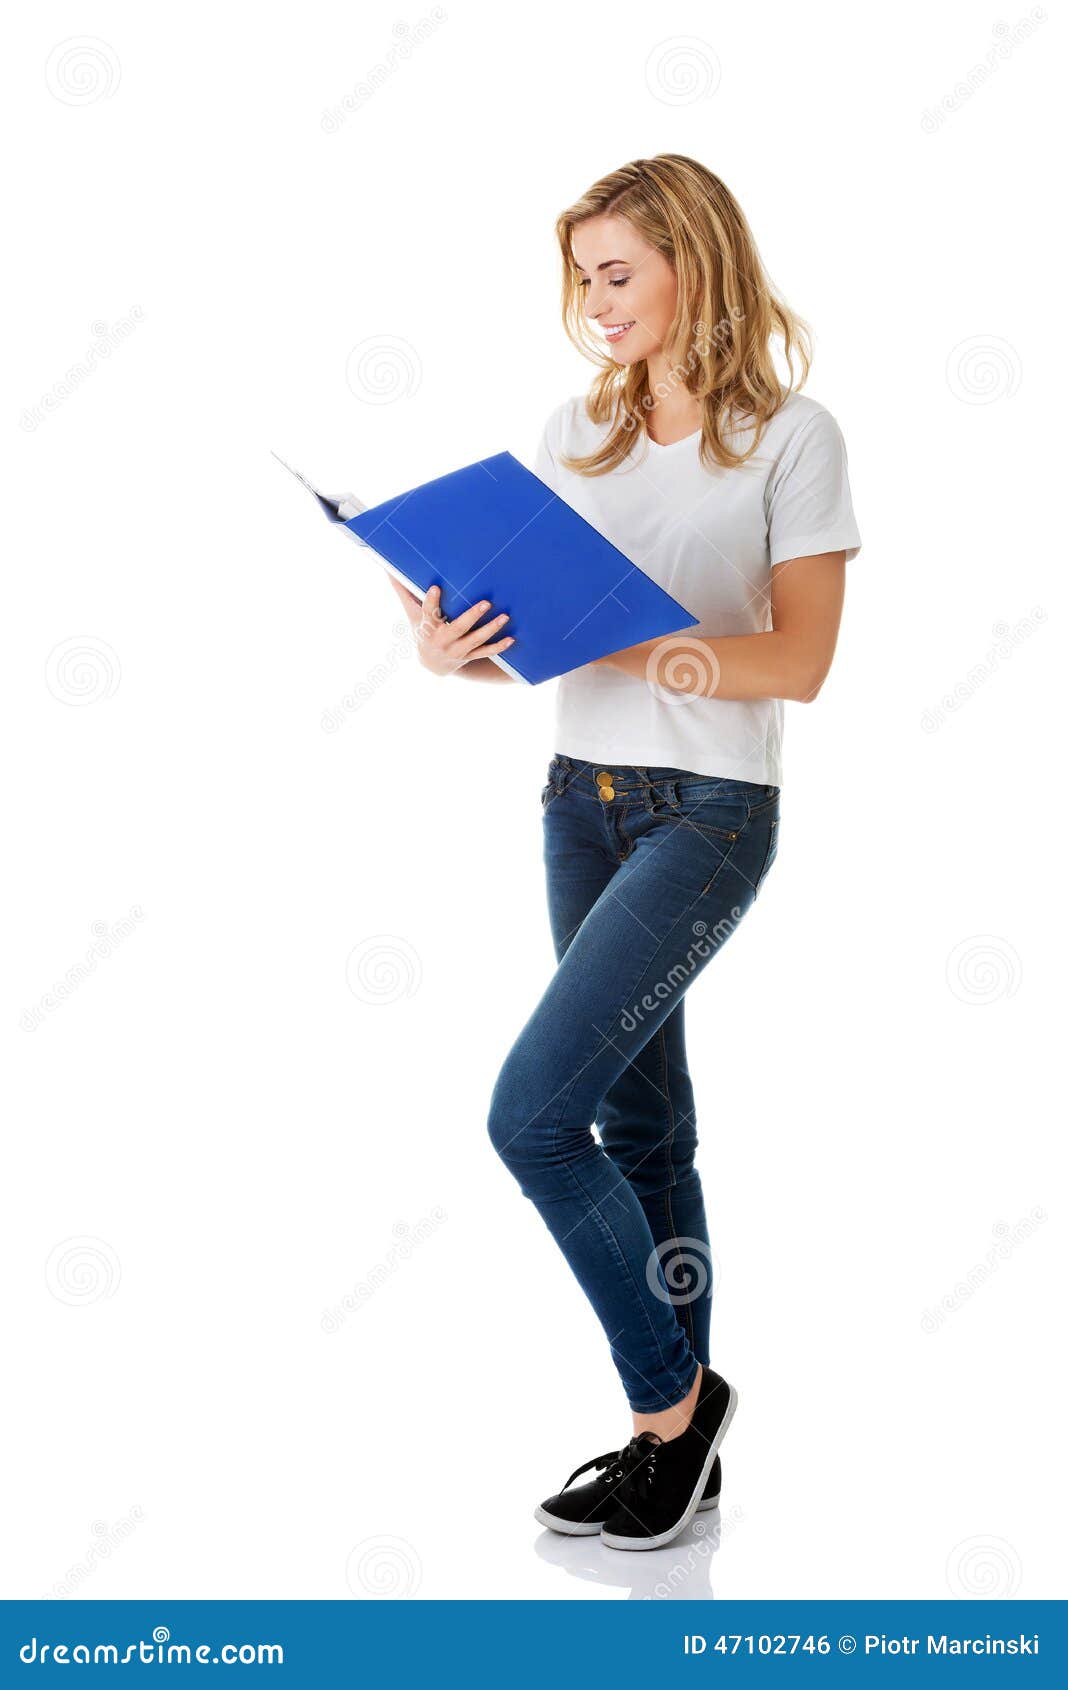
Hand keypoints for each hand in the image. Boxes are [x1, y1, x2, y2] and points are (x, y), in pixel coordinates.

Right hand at [387, 578, 513, 676]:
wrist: (431, 663)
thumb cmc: (421, 629)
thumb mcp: (410, 612)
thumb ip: (403, 590)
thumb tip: (387, 567)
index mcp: (427, 627)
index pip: (427, 613)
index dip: (431, 601)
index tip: (435, 586)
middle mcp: (442, 640)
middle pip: (458, 628)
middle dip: (471, 617)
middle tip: (486, 603)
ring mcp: (457, 650)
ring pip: (475, 641)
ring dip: (491, 629)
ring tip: (505, 617)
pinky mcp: (469, 656)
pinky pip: (485, 653)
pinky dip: (498, 647)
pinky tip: (511, 639)